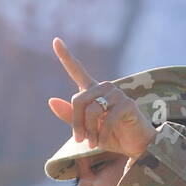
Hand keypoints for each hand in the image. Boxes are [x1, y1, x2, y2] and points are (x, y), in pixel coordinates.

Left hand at [46, 37, 155, 161]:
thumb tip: (51, 100)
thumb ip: (70, 116)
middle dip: (76, 124)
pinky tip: (101, 140)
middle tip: (80, 140)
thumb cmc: (110, 135)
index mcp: (92, 91)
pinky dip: (101, 134)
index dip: (65, 56)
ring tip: (92, 143)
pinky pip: (107, 119)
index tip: (55, 40)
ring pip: (92, 110)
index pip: (77, 70)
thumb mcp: (86, 129)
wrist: (134, 144)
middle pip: (78, 100)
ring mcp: (117, 93)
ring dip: (89, 131)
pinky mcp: (127, 104)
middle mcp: (104, 87)